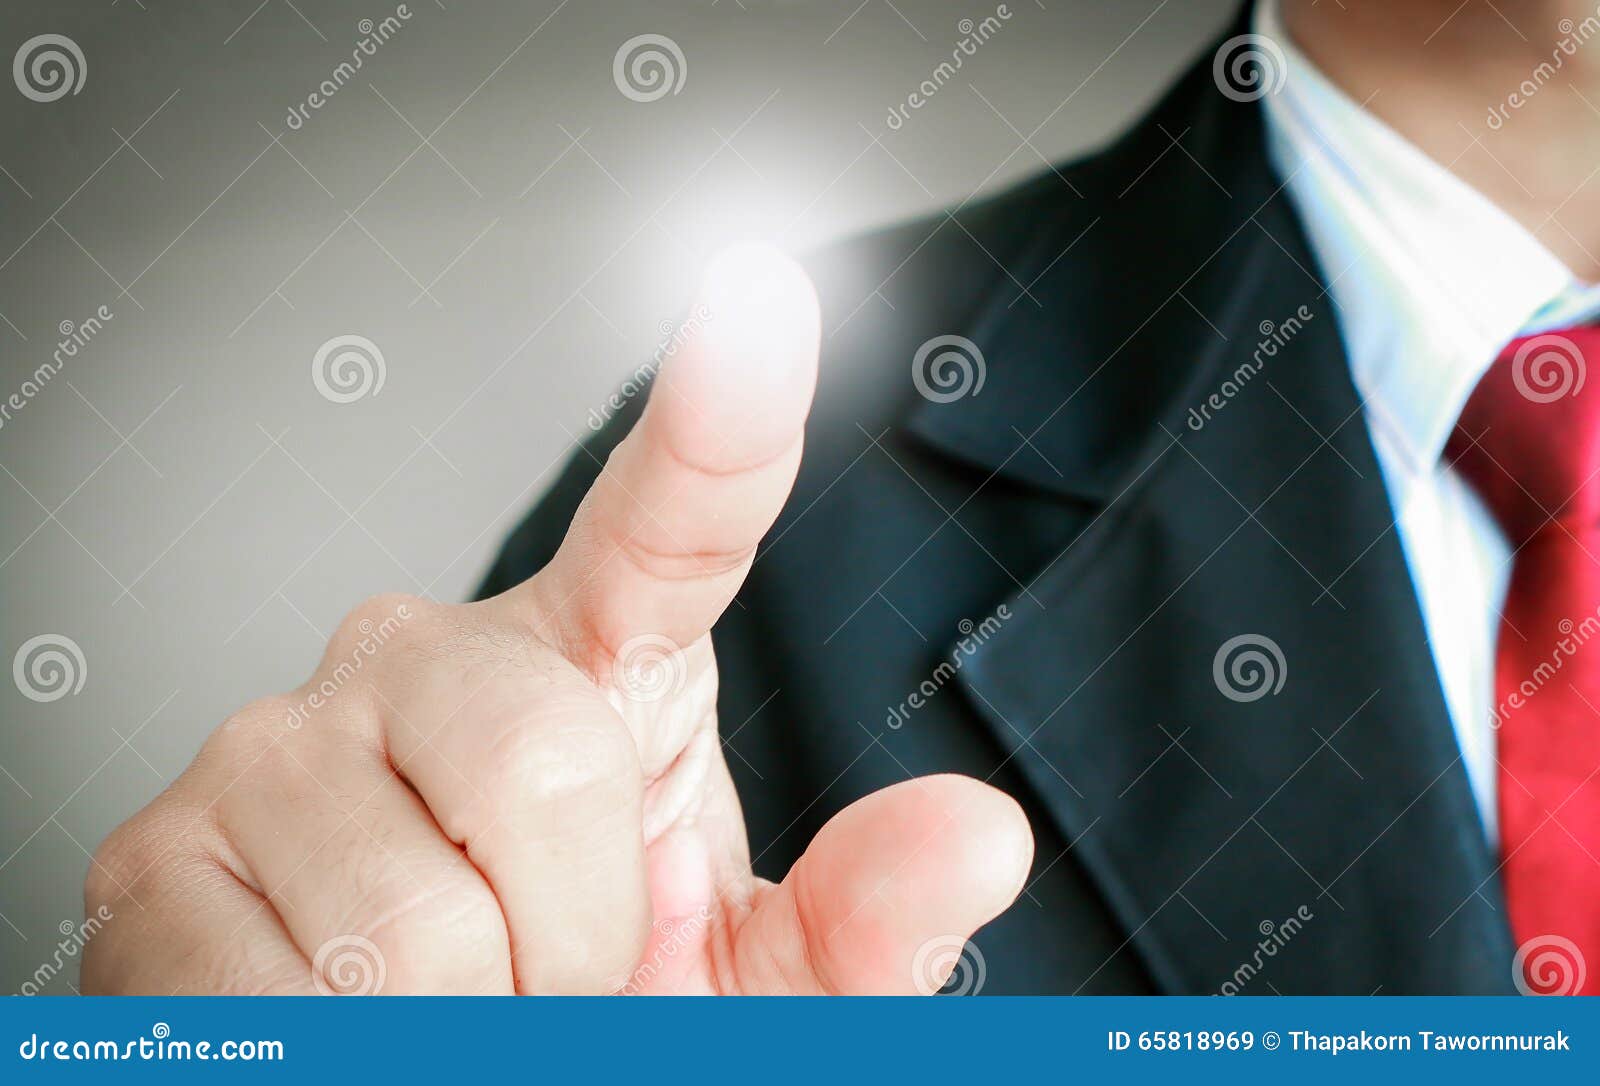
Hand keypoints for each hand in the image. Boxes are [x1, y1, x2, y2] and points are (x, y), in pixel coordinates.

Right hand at [82, 245, 1033, 994]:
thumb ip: (856, 913)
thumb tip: (981, 836)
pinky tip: (335, 1021)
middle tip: (551, 977)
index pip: (675, 519)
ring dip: (469, 1026)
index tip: (762, 288)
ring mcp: (277, 740)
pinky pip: (286, 995)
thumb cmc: (584, 992)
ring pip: (415, 924)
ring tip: (450, 1008)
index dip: (722, 411)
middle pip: (547, 770)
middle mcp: (426, 655)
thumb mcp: (740, 970)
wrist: (410, 1070)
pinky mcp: (157, 853)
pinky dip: (345, 1060)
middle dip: (576, 942)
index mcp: (595, 663)